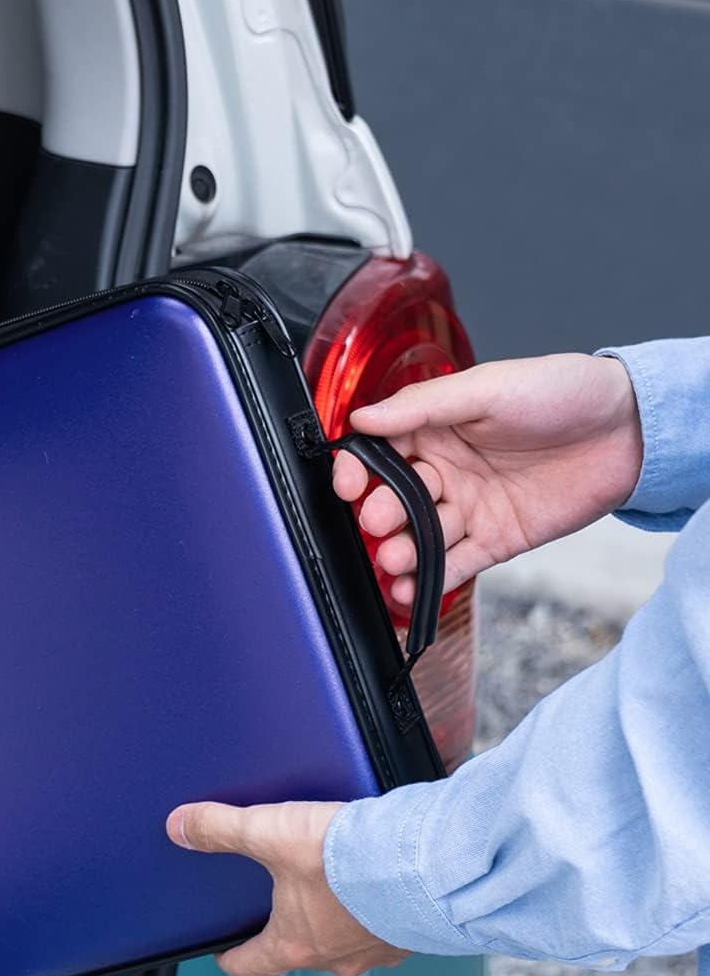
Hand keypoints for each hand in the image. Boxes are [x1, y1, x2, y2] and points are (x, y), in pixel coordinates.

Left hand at [166, 800, 407, 975]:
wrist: (428, 861)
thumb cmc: (352, 858)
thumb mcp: (271, 832)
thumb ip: (222, 829)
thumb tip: (181, 827)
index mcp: (297, 944)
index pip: (251, 967)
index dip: (232, 957)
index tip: (224, 950)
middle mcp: (337, 957)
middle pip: (299, 951)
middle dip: (288, 927)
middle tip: (281, 900)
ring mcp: (378, 948)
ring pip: (345, 940)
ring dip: (335, 917)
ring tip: (332, 882)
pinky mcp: (412, 931)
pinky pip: (385, 926)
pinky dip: (375, 907)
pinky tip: (376, 879)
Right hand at [333, 353, 642, 604]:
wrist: (629, 429)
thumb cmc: (562, 392)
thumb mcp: (487, 387)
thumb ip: (421, 406)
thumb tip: (363, 418)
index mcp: (435, 429)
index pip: (379, 453)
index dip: (357, 469)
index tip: (346, 483)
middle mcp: (446, 470)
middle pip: (396, 499)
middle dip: (382, 514)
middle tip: (379, 521)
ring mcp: (469, 507)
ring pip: (422, 536)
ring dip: (402, 551)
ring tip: (395, 558)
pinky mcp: (495, 540)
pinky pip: (456, 564)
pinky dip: (433, 579)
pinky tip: (412, 588)